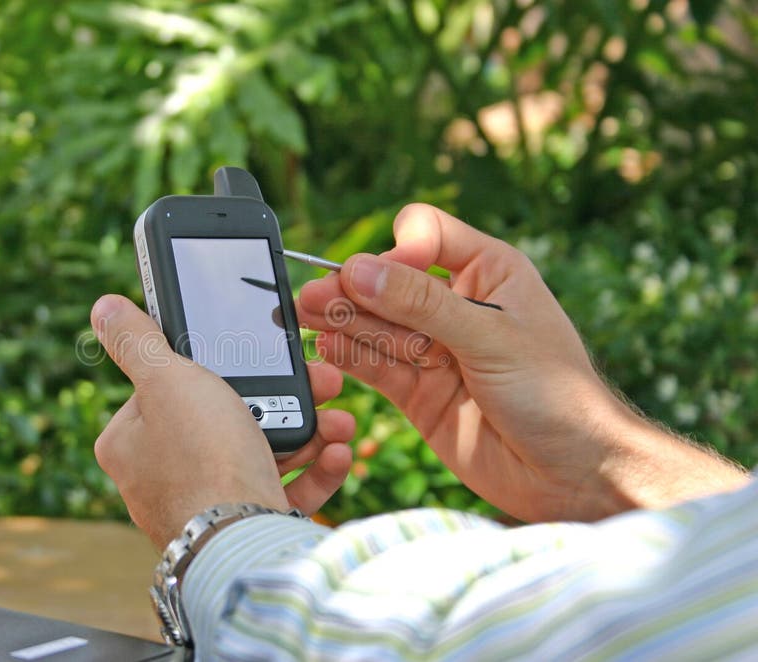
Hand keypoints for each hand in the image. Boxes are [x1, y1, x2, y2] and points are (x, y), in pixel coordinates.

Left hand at [91, 295, 353, 549]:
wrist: (244, 542)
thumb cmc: (202, 459)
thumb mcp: (168, 379)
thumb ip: (138, 342)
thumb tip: (104, 308)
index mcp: (130, 440)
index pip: (169, 387)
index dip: (217, 366)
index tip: (258, 354)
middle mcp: (160, 476)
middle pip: (226, 416)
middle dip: (282, 397)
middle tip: (320, 381)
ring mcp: (204, 503)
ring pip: (260, 451)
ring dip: (308, 430)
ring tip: (338, 419)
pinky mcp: (242, 526)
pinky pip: (279, 489)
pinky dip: (312, 471)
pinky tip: (337, 453)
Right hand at [297, 204, 747, 521]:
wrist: (572, 474)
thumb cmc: (558, 395)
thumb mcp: (491, 337)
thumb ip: (422, 304)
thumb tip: (359, 270)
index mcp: (488, 272)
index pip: (425, 236)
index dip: (398, 251)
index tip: (382, 277)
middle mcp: (456, 306)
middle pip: (389, 283)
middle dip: (353, 289)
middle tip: (312, 296)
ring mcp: (434, 350)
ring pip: (374, 324)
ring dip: (341, 320)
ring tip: (304, 315)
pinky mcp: (417, 392)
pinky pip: (374, 366)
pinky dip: (349, 357)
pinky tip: (324, 348)